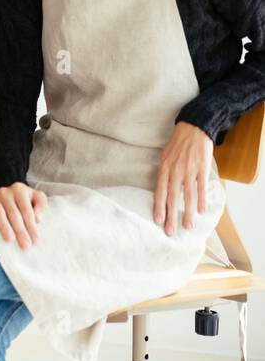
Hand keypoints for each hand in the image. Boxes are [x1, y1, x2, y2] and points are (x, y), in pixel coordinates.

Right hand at [0, 182, 45, 249]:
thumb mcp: (37, 197)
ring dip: (5, 227)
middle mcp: (6, 192)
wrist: (10, 193)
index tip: (36, 240)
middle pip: (13, 214)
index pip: (26, 210)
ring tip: (10, 240)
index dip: (31, 226)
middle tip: (25, 245)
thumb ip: (41, 205)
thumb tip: (38, 218)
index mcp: (20, 190)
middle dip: (20, 230)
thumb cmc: (26, 200)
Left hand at [154, 121, 213, 235]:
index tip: (158, 221)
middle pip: (172, 197)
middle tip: (170, 231)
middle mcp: (174, 171)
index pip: (160, 192)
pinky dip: (201, 199)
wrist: (193, 129)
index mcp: (163, 169)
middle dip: (171, 216)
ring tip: (187, 226)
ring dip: (187, 212)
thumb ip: (163, 173)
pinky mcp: (201, 169)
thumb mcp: (164, 157)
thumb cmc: (177, 145)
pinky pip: (201, 187)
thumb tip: (161, 189)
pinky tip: (201, 211)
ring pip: (187, 195)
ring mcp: (188, 170)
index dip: (159, 207)